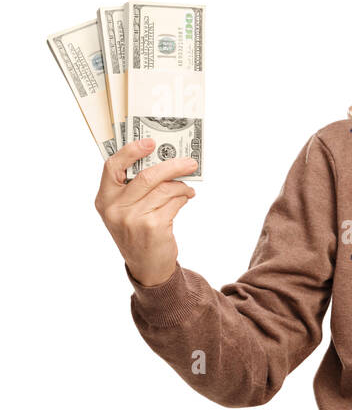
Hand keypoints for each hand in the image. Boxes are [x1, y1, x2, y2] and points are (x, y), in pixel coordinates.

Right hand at [95, 138, 197, 285]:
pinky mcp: (153, 227)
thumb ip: (135, 189)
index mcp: (104, 199)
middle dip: (172, 166)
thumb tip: (163, 162)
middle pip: (147, 176)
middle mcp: (115, 209)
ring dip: (181, 185)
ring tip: (188, 187)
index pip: (112, 167)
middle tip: (190, 162)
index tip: (151, 142)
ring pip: (164, 189)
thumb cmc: (138, 232)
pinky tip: (186, 198)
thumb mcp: (126, 210)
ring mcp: (133, 219)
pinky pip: (174, 203)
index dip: (131, 151)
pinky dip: (184, 197)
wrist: (147, 266)